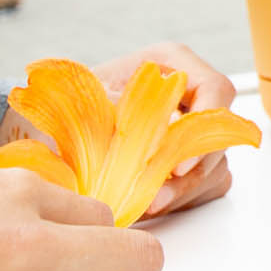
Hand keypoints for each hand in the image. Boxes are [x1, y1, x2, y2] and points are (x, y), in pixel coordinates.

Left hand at [0, 41, 239, 218]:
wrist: (51, 131)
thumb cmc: (70, 105)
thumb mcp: (87, 98)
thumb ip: (120, 107)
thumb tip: (155, 131)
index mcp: (172, 65)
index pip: (216, 89)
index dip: (207, 126)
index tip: (179, 163)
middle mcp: (189, 96)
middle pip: (219, 136)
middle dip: (188, 173)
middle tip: (154, 197)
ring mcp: (192, 131)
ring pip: (213, 166)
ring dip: (181, 191)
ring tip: (143, 205)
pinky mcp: (189, 164)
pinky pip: (203, 187)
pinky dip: (180, 200)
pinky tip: (149, 204)